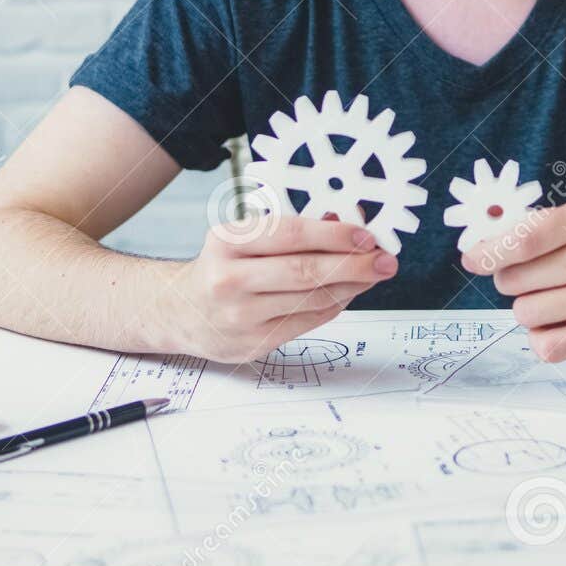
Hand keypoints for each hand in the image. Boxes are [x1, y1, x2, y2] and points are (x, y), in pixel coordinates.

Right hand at [169, 214, 397, 362]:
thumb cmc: (222, 266)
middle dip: (354, 264)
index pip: (291, 234)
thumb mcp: (244, 236)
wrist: (181, 311)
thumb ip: (292, 230)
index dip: (335, 234)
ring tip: (372, 274)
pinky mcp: (254, 343)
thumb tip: (347, 222)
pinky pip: (307, 322)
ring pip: (311, 300)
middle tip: (385, 260)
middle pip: (305, 271)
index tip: (367, 234)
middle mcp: (230, 279)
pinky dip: (334, 305)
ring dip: (351, 286)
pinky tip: (347, 292)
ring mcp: (241, 316)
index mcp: (227, 240)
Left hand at [459, 199, 565, 361]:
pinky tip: (560, 325)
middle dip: (513, 280)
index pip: (522, 239)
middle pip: (513, 279)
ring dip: (530, 309)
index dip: (487, 252)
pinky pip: (547, 346)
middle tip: (538, 277)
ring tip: (556, 300)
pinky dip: (544, 339)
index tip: (472, 259)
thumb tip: (486, 247)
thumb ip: (546, 229)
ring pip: (525, 313)